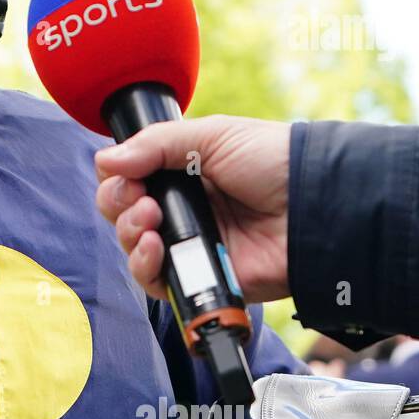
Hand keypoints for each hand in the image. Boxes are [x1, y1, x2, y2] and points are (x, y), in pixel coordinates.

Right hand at [94, 115, 291, 302]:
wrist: (315, 202)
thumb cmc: (274, 161)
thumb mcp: (213, 136)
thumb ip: (155, 144)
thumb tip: (103, 160)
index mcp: (183, 175)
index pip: (129, 180)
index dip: (118, 180)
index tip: (128, 175)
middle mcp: (182, 211)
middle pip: (123, 215)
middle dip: (118, 205)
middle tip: (140, 199)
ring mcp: (190, 245)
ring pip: (133, 249)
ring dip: (128, 233)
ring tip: (150, 222)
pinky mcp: (201, 278)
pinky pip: (156, 282)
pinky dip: (145, 266)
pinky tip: (154, 248)